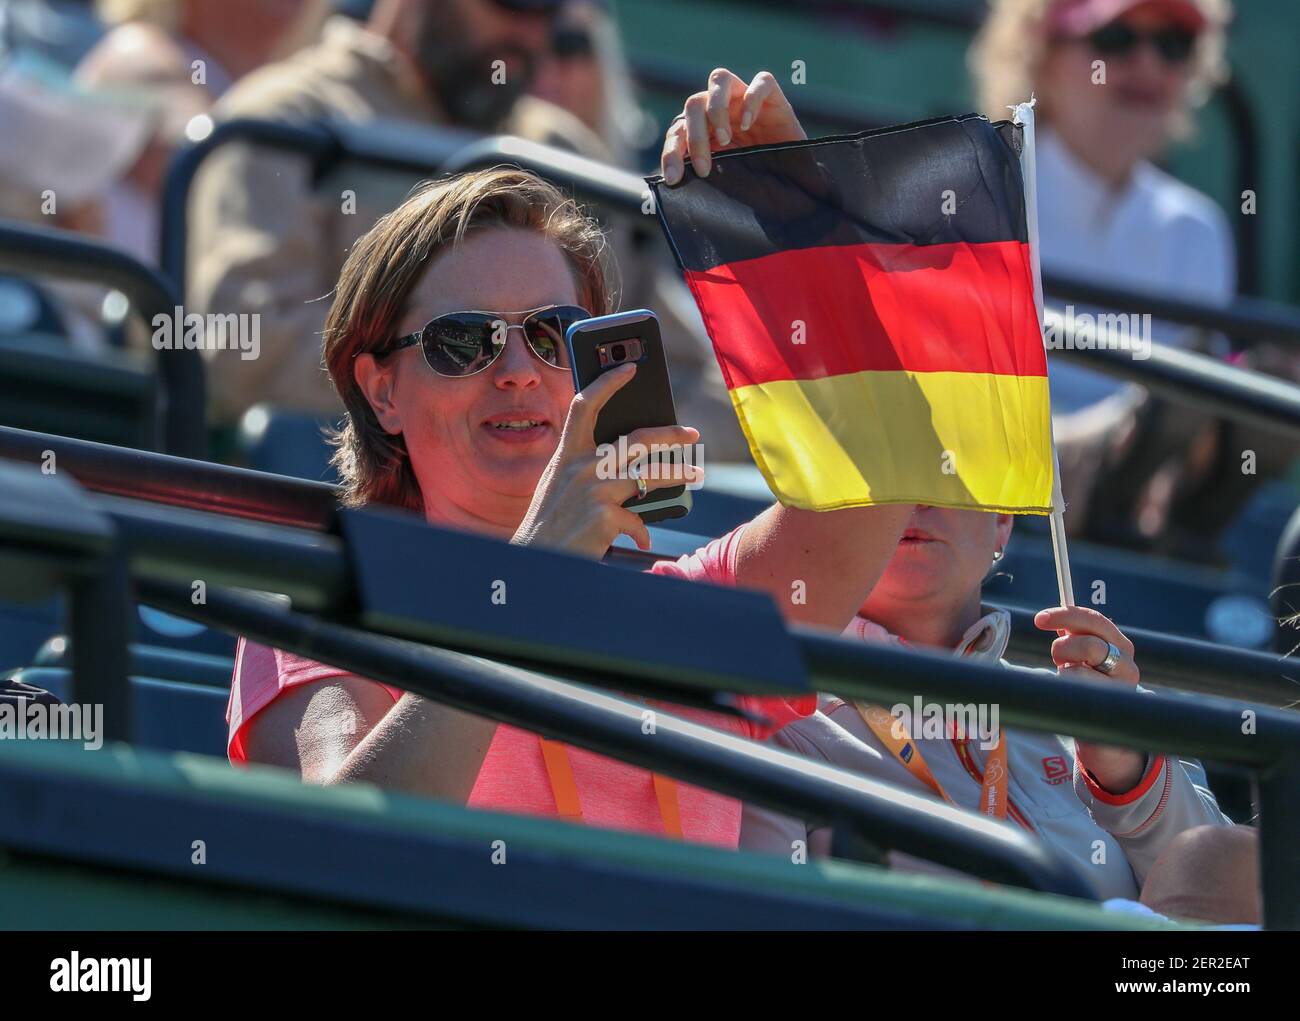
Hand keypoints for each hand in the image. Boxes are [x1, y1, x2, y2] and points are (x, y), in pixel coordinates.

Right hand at [511, 363, 703, 558]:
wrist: (538, 561)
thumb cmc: (550, 524)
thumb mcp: (560, 487)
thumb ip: (587, 469)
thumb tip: (630, 462)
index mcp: (566, 454)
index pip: (585, 405)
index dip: (607, 382)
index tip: (630, 368)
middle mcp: (580, 466)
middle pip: (636, 439)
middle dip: (670, 434)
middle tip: (691, 434)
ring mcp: (594, 490)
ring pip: (650, 475)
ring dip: (678, 474)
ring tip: (696, 474)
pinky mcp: (605, 516)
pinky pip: (637, 520)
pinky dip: (641, 531)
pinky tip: (642, 539)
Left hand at [660, 68, 806, 184]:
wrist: (794, 179)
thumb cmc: (757, 178)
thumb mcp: (725, 178)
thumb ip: (703, 172)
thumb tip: (672, 183)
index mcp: (704, 128)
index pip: (678, 131)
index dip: (671, 152)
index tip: (673, 179)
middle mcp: (720, 108)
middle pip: (694, 104)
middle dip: (695, 137)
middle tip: (704, 168)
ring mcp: (744, 98)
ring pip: (719, 79)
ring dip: (716, 109)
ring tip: (726, 139)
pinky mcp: (772, 96)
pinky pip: (761, 81)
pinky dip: (752, 98)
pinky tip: (750, 123)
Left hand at [1034, 605, 1146, 792]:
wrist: (1105, 734)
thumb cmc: (1091, 688)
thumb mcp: (1084, 658)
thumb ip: (1074, 637)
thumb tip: (1052, 618)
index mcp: (1121, 646)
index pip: (1096, 620)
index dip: (1066, 616)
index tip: (1040, 619)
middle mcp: (1127, 667)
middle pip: (1089, 644)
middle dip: (1063, 648)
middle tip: (1058, 657)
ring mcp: (1121, 691)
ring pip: (1078, 671)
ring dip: (1064, 673)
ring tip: (1071, 681)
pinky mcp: (1109, 712)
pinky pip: (1074, 694)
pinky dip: (1065, 691)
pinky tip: (1074, 697)